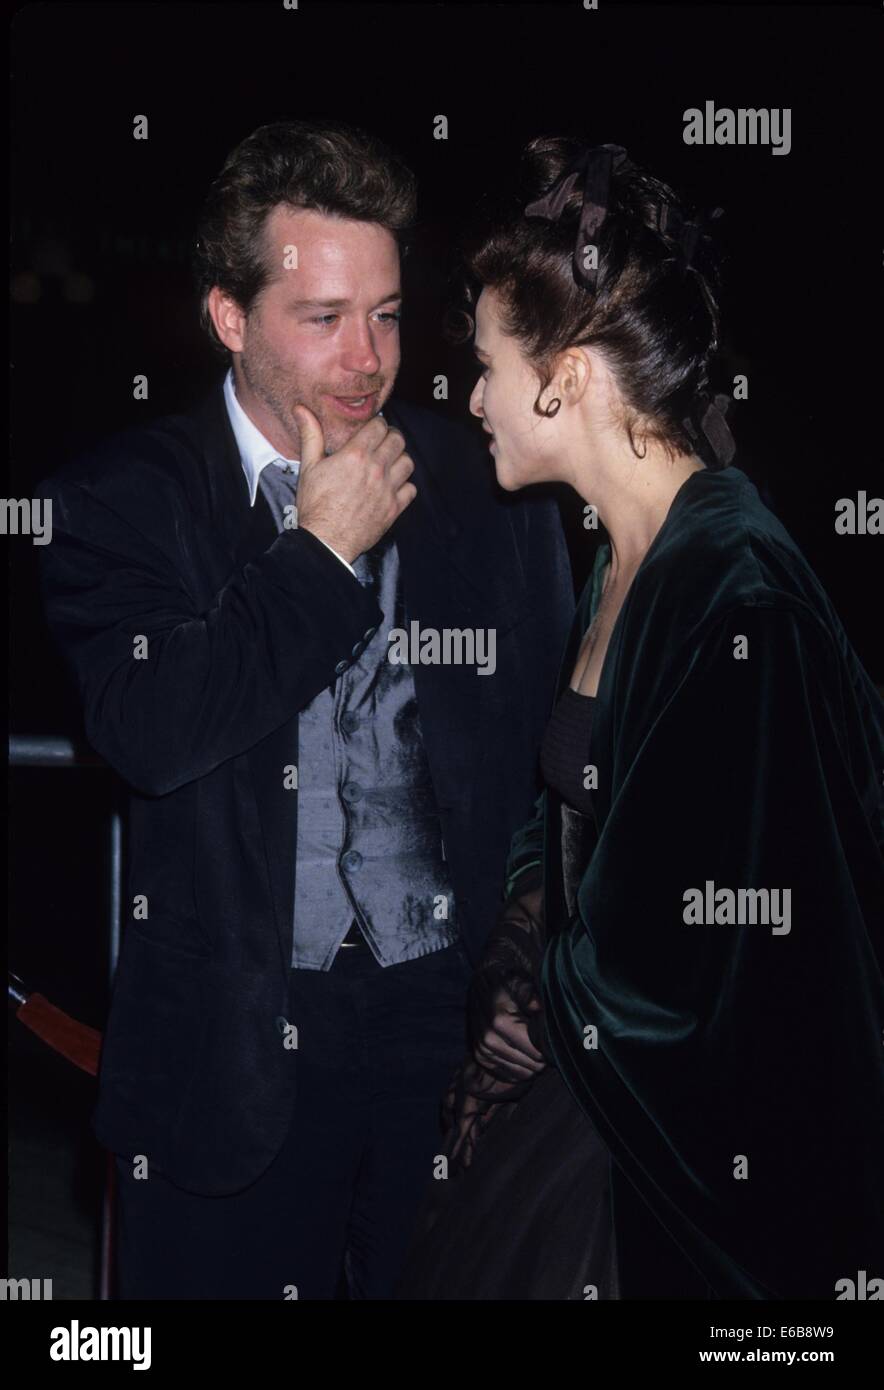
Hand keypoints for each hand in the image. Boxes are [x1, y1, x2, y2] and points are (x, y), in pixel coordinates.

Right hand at [293, 405, 415, 562]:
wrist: (326, 540)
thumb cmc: (315, 505)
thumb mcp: (309, 467)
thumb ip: (311, 435)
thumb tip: (301, 410)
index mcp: (356, 455)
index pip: (380, 426)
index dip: (377, 424)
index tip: (372, 429)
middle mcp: (376, 469)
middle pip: (398, 440)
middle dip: (391, 438)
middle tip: (382, 443)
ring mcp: (388, 489)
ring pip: (408, 462)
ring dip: (400, 459)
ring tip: (389, 463)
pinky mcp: (394, 509)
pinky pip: (411, 489)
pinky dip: (405, 485)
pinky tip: (393, 486)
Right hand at [471, 977, 546, 1081]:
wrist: (484, 976)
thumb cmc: (508, 977)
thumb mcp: (522, 979)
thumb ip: (532, 995)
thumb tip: (541, 1009)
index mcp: (500, 1021)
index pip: (537, 1051)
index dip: (550, 1045)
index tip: (555, 1034)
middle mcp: (488, 1038)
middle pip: (531, 1064)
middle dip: (544, 1055)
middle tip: (549, 1039)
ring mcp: (482, 1050)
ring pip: (522, 1072)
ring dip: (534, 1063)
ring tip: (538, 1043)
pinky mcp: (480, 1057)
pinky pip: (510, 1075)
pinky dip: (522, 1067)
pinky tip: (526, 1051)